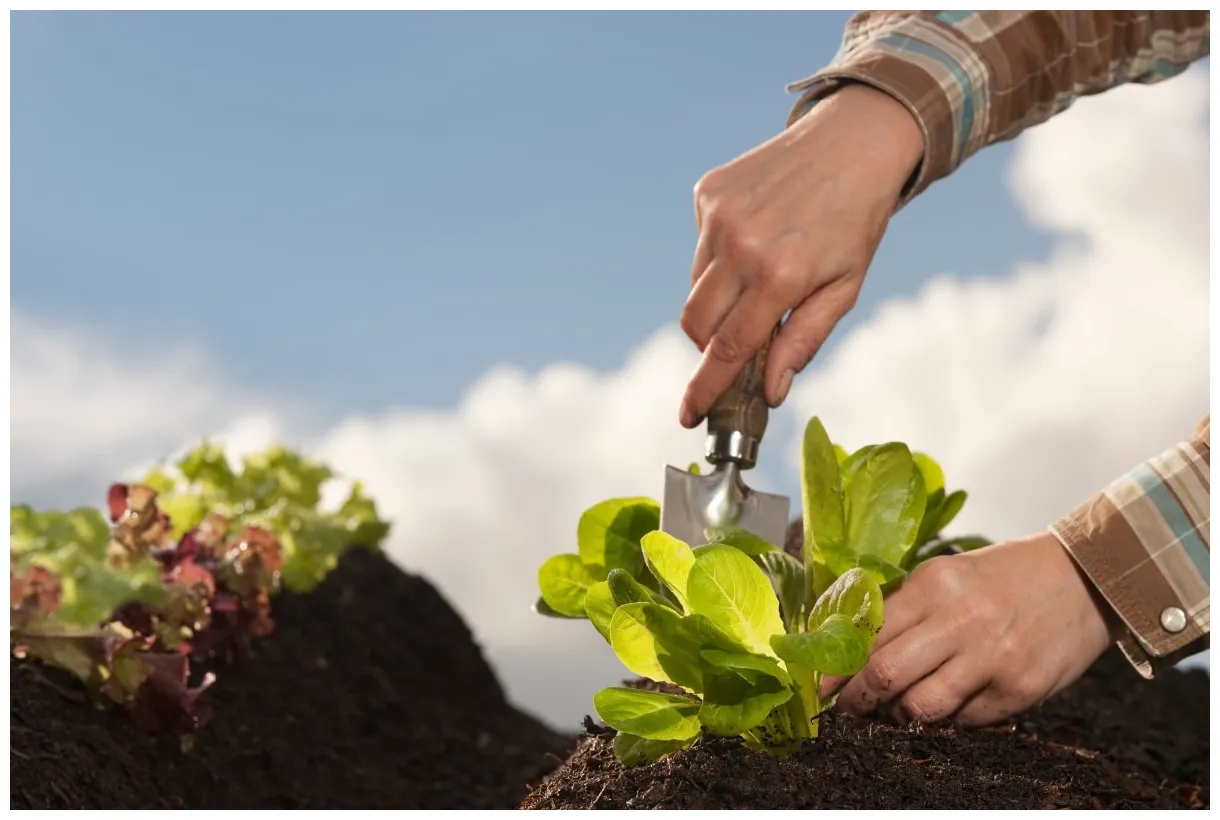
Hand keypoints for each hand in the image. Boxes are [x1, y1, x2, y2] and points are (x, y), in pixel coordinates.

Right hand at [679, 83, 923, 427]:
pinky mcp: (708, 193)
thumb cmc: (856, 220)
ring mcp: (719, 216)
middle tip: (738, 343)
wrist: (854, 141)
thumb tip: (772, 391)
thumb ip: (804, 341)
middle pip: (697, 324)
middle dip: (709, 346)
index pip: (729, 348)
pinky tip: (755, 236)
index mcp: (780, 275)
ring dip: (718, 300)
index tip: (688, 415)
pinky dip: (720, 257)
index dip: (705, 388)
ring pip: (695, 287)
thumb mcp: (844, 287)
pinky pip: (699, 246)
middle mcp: (741, 245)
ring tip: (761, 274)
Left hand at [822, 532, 1118, 725]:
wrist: (1084, 579)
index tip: (821, 685)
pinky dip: (949, 717)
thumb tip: (851, 645)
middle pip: (886, 676)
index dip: (837, 667)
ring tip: (899, 706)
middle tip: (848, 707)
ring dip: (901, 714)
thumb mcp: (948, 574)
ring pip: (922, 708)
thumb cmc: (1002, 577)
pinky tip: (950, 701)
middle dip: (858, 699)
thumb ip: (903, 606)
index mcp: (935, 585)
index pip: (869, 634)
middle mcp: (961, 621)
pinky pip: (965, 721)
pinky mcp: (1020, 690)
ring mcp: (993, 659)